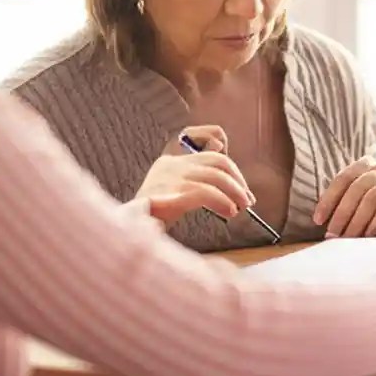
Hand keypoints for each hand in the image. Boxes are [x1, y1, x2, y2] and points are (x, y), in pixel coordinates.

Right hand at [136, 125, 254, 226]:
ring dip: (234, 192)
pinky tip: (228, 212)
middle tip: (247, 200)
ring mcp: (169, 178)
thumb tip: (235, 184)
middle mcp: (170, 164)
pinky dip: (222, 202)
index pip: (208, 142)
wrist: (127, 233)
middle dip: (237, 181)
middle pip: (218, 162)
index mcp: (170, 160)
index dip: (229, 161)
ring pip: (215, 177)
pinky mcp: (169, 194)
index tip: (240, 183)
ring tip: (240, 208)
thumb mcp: (176, 193)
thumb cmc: (154, 217)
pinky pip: (204, 193)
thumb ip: (198, 182)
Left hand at [313, 156, 375, 237]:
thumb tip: (320, 221)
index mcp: (364, 165)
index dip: (328, 200)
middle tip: (333, 234)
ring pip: (373, 196)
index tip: (318, 221)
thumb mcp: (349, 206)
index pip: (344, 178)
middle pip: (358, 186)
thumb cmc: (365, 217)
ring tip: (348, 238)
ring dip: (357, 220)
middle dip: (343, 213)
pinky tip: (368, 235)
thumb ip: (338, 204)